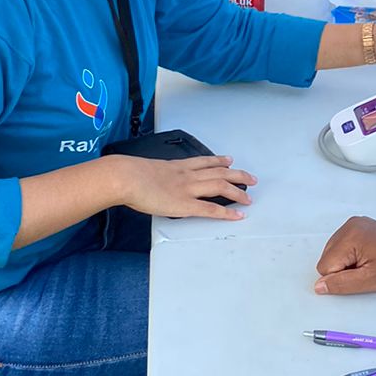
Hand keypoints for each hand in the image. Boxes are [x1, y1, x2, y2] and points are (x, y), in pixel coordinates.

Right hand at [109, 154, 254, 221]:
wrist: (124, 177)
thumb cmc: (125, 174)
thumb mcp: (142, 169)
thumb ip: (150, 176)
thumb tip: (145, 182)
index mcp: (175, 166)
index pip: (203, 162)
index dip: (218, 161)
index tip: (228, 160)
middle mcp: (186, 175)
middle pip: (218, 172)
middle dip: (236, 174)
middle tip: (250, 177)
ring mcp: (187, 189)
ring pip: (220, 186)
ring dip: (237, 191)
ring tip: (249, 196)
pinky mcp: (185, 204)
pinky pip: (211, 208)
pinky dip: (226, 212)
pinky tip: (237, 214)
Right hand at [315, 217, 375, 294]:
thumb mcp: (370, 280)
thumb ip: (342, 284)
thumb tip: (319, 286)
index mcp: (350, 237)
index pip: (325, 267)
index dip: (342, 277)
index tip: (361, 273)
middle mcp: (348, 226)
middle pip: (327, 258)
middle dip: (343, 268)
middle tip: (366, 267)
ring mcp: (352, 224)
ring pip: (332, 253)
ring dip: (346, 262)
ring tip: (368, 261)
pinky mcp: (355, 226)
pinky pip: (340, 246)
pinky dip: (350, 255)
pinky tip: (366, 255)